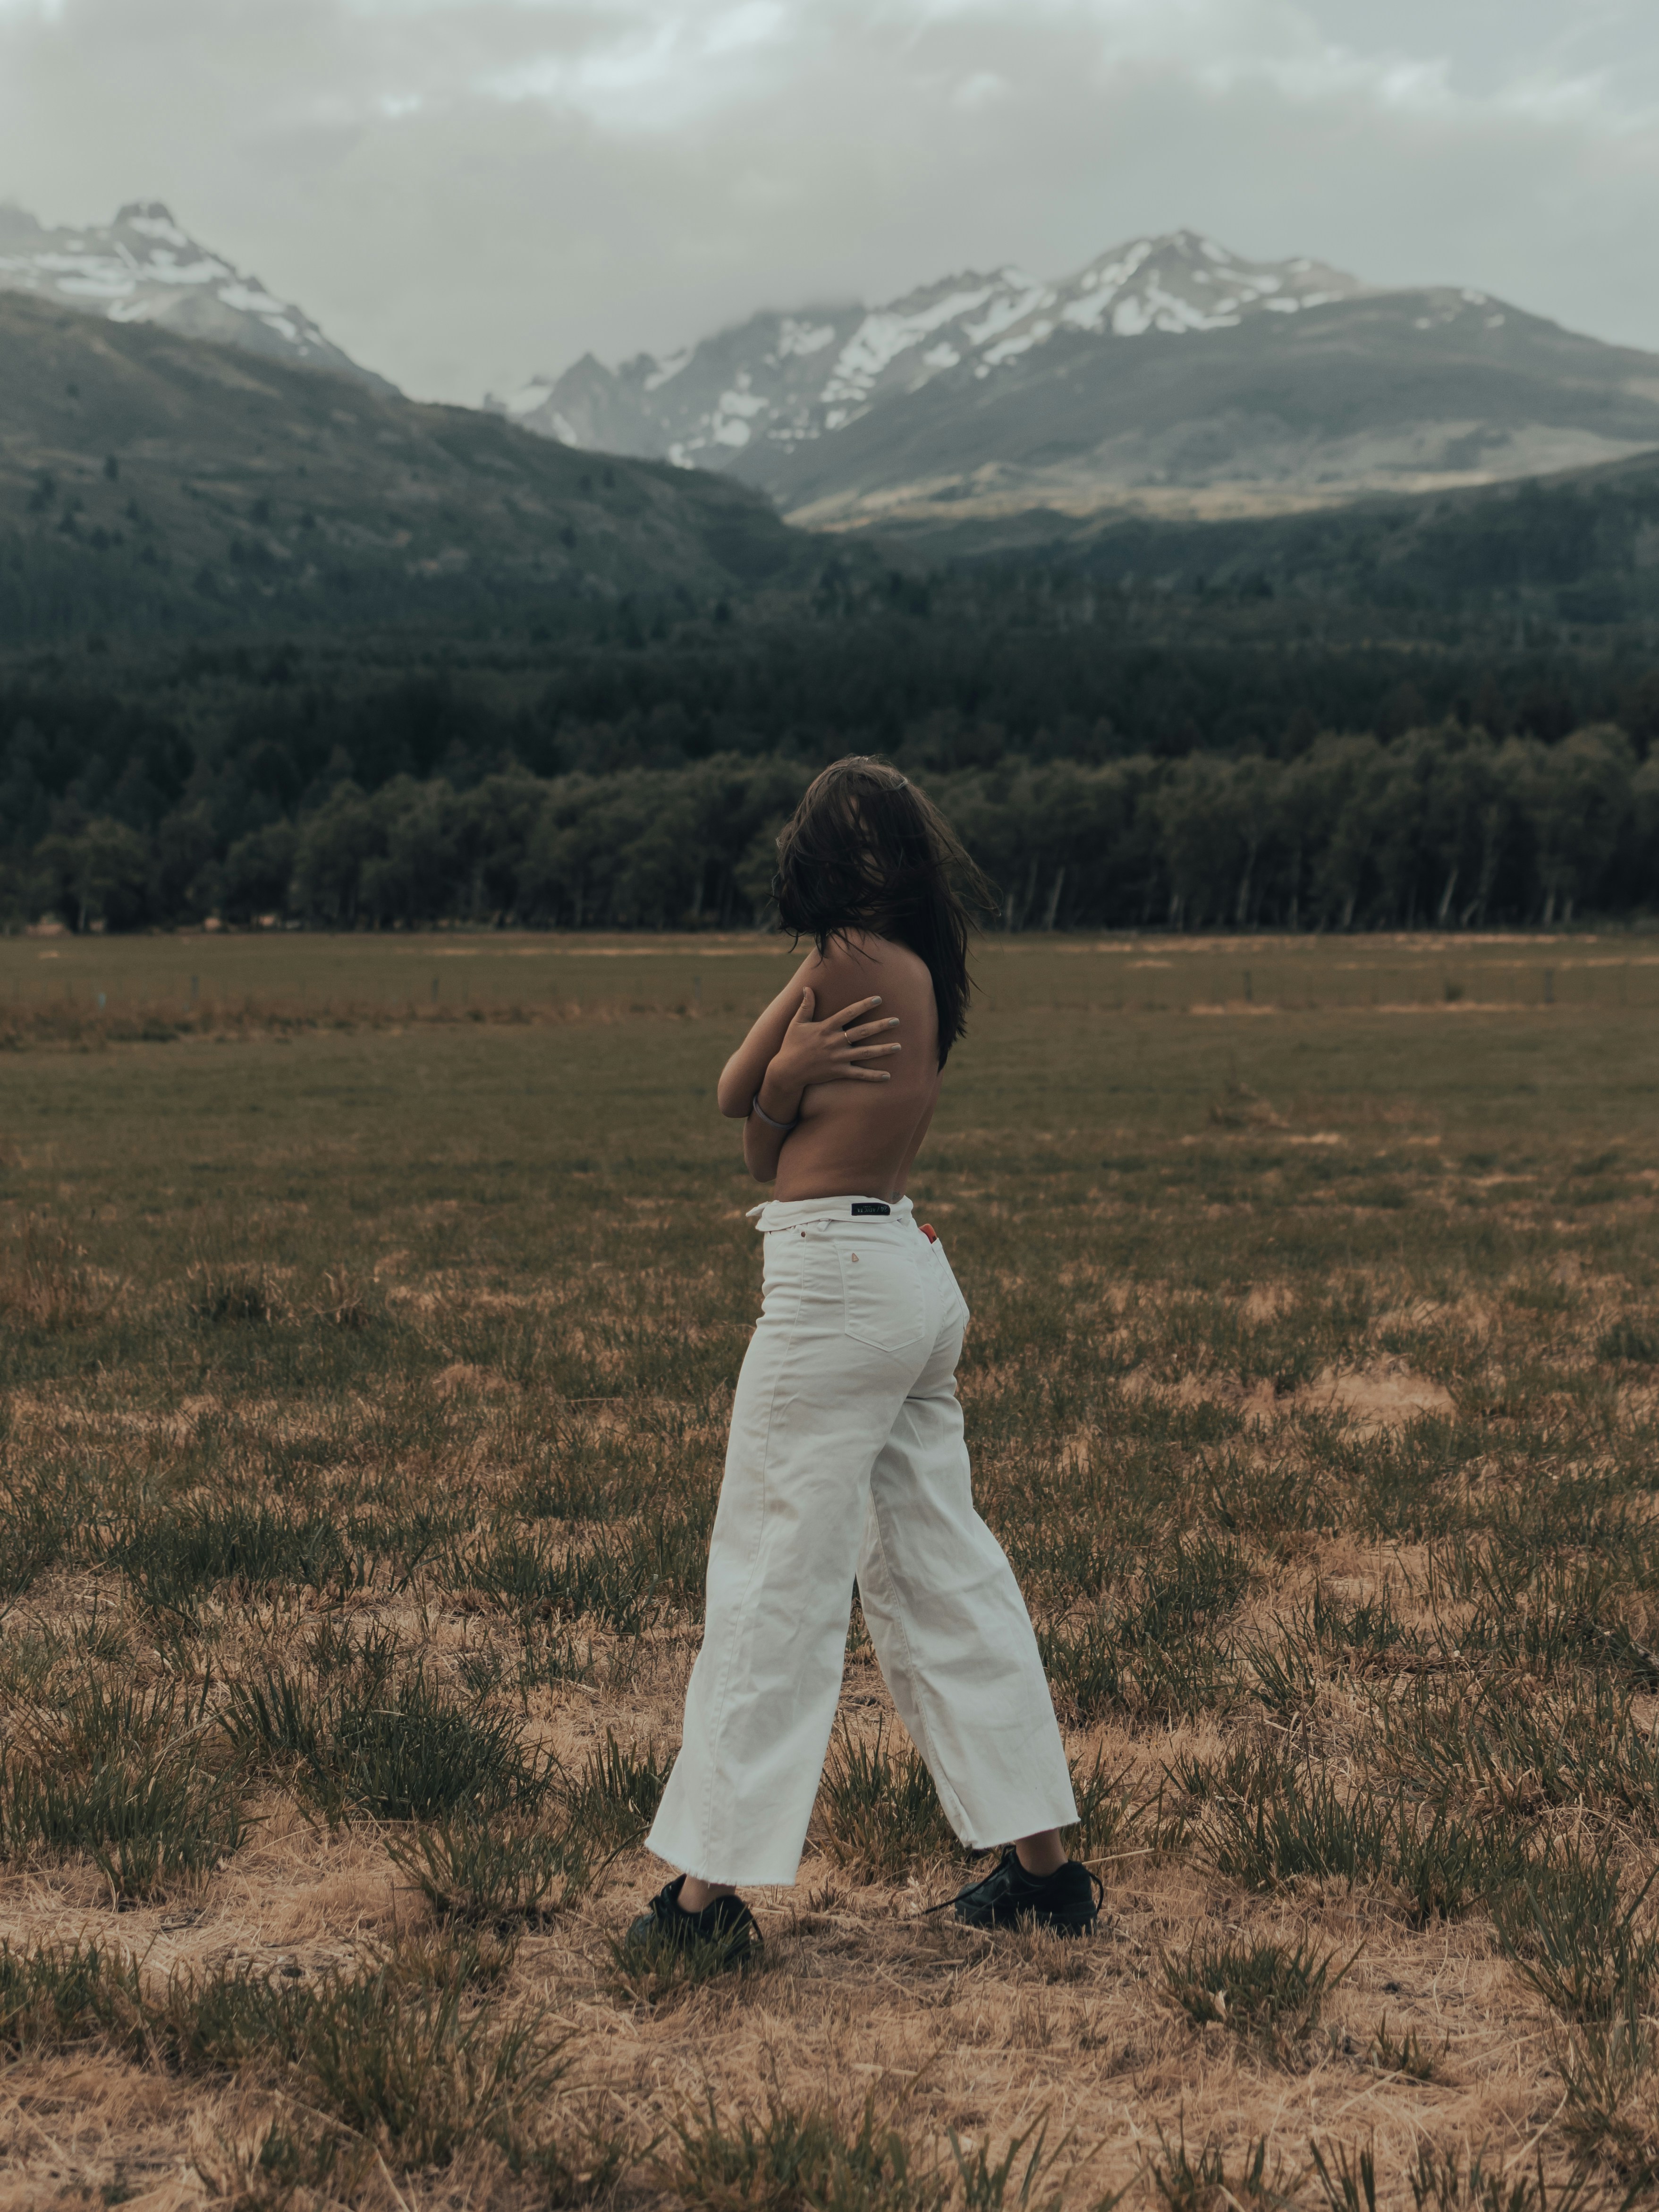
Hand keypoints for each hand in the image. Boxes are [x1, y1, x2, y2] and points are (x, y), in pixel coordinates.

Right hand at [761, 989, 900, 1111]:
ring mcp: (838, 1058)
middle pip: (863, 1032)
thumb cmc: (791, 1045)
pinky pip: (859, 1074)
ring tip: (899, 1046)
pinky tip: (887, 1076)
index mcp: (826, 1027)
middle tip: (897, 1020)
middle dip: (881, 1026)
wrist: (787, 1071)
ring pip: (865, 1052)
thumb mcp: (797, 1023)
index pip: (849, 1013)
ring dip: (883, 1049)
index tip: (878, 999)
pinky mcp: (838, 1072)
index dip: (864, 1005)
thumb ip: (805, 1006)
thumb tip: (807, 988)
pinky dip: (873, 1076)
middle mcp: (835, 1041)